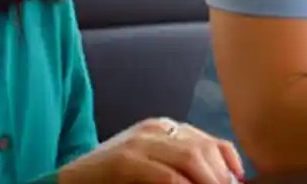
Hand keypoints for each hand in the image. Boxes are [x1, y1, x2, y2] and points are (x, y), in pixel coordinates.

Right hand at [57, 118, 243, 183]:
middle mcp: (154, 129)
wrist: (67, 183)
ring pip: (190, 157)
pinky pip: (165, 176)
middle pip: (203, 149)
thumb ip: (181, 169)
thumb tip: (224, 179)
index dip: (230, 164)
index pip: (210, 142)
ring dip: (208, 181)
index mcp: (164, 129)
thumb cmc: (112, 182)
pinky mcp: (124, 161)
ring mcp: (139, 142)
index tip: (239, 183)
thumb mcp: (153, 169)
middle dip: (221, 176)